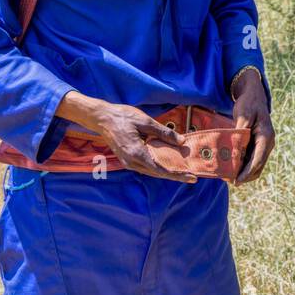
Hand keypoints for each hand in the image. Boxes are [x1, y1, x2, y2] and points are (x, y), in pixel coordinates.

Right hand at [56, 91, 196, 181]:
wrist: (102, 118)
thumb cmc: (123, 117)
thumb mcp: (146, 121)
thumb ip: (164, 133)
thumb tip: (181, 141)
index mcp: (136, 153)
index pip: (161, 169)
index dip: (177, 174)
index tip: (191, 177)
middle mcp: (132, 162)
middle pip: (157, 173)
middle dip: (175, 175)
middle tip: (192, 177)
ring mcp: (128, 162)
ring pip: (151, 171)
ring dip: (167, 172)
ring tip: (182, 172)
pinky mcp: (127, 159)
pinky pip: (145, 166)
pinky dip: (158, 167)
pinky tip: (167, 164)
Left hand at [230, 69, 274, 185]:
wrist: (253, 96)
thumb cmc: (248, 104)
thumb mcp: (243, 114)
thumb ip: (240, 131)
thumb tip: (235, 147)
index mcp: (266, 137)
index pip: (258, 160)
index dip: (247, 172)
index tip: (237, 181)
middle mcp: (268, 143)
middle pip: (258, 167)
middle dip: (244, 176)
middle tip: (228, 180)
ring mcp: (264, 145)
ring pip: (256, 166)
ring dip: (243, 173)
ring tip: (227, 176)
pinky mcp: (258, 145)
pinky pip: (252, 160)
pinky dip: (243, 166)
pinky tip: (231, 167)